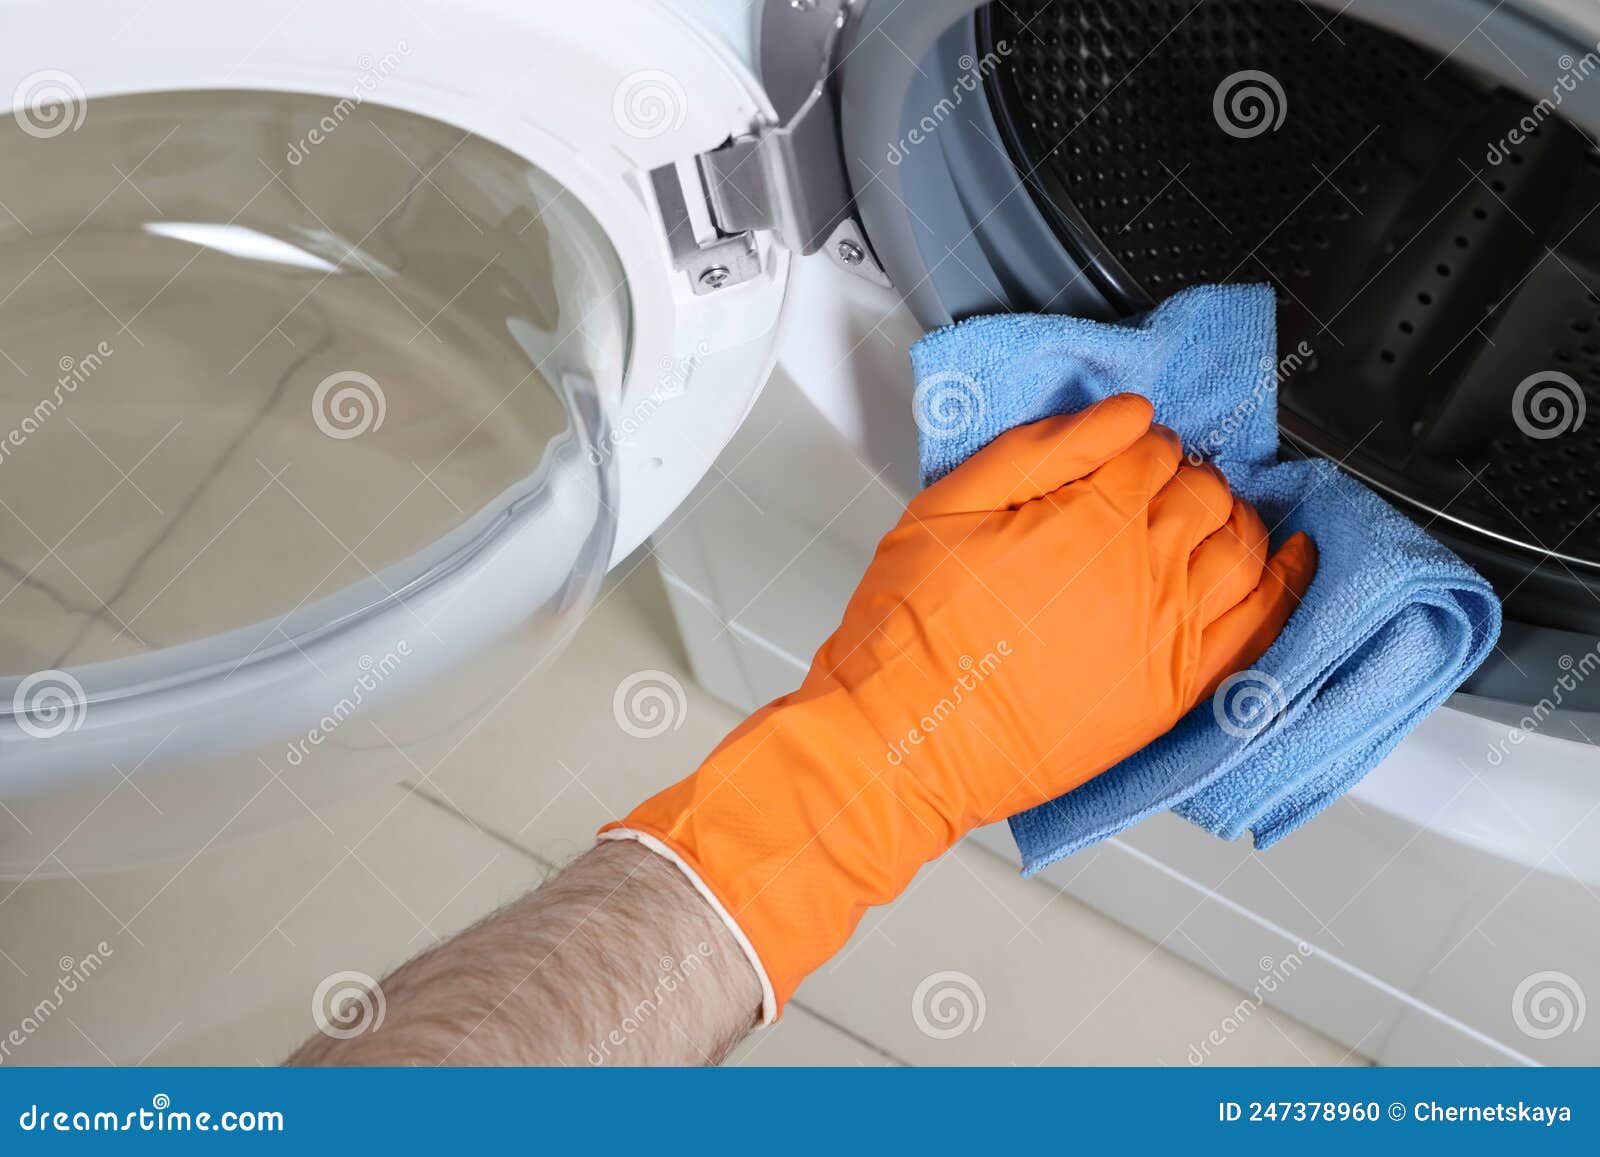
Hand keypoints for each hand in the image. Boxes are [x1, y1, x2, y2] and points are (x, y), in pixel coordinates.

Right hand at [604, 394, 1315, 1018]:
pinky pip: (1261, 628)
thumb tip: (1119, 413)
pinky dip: (1288, 586)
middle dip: (1186, 476)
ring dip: (1236, 518)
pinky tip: (1294, 564)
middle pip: (1202, 494)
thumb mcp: (947, 508)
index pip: (1151, 450)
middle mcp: (1144, 572)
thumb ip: (1040, 448)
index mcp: (1090, 517)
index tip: (1125, 452)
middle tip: (1160, 486)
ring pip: (1241, 550)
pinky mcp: (1175, 693)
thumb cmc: (912, 634)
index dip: (1139, 442)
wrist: (906, 740)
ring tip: (1218, 514)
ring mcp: (1168, 635)